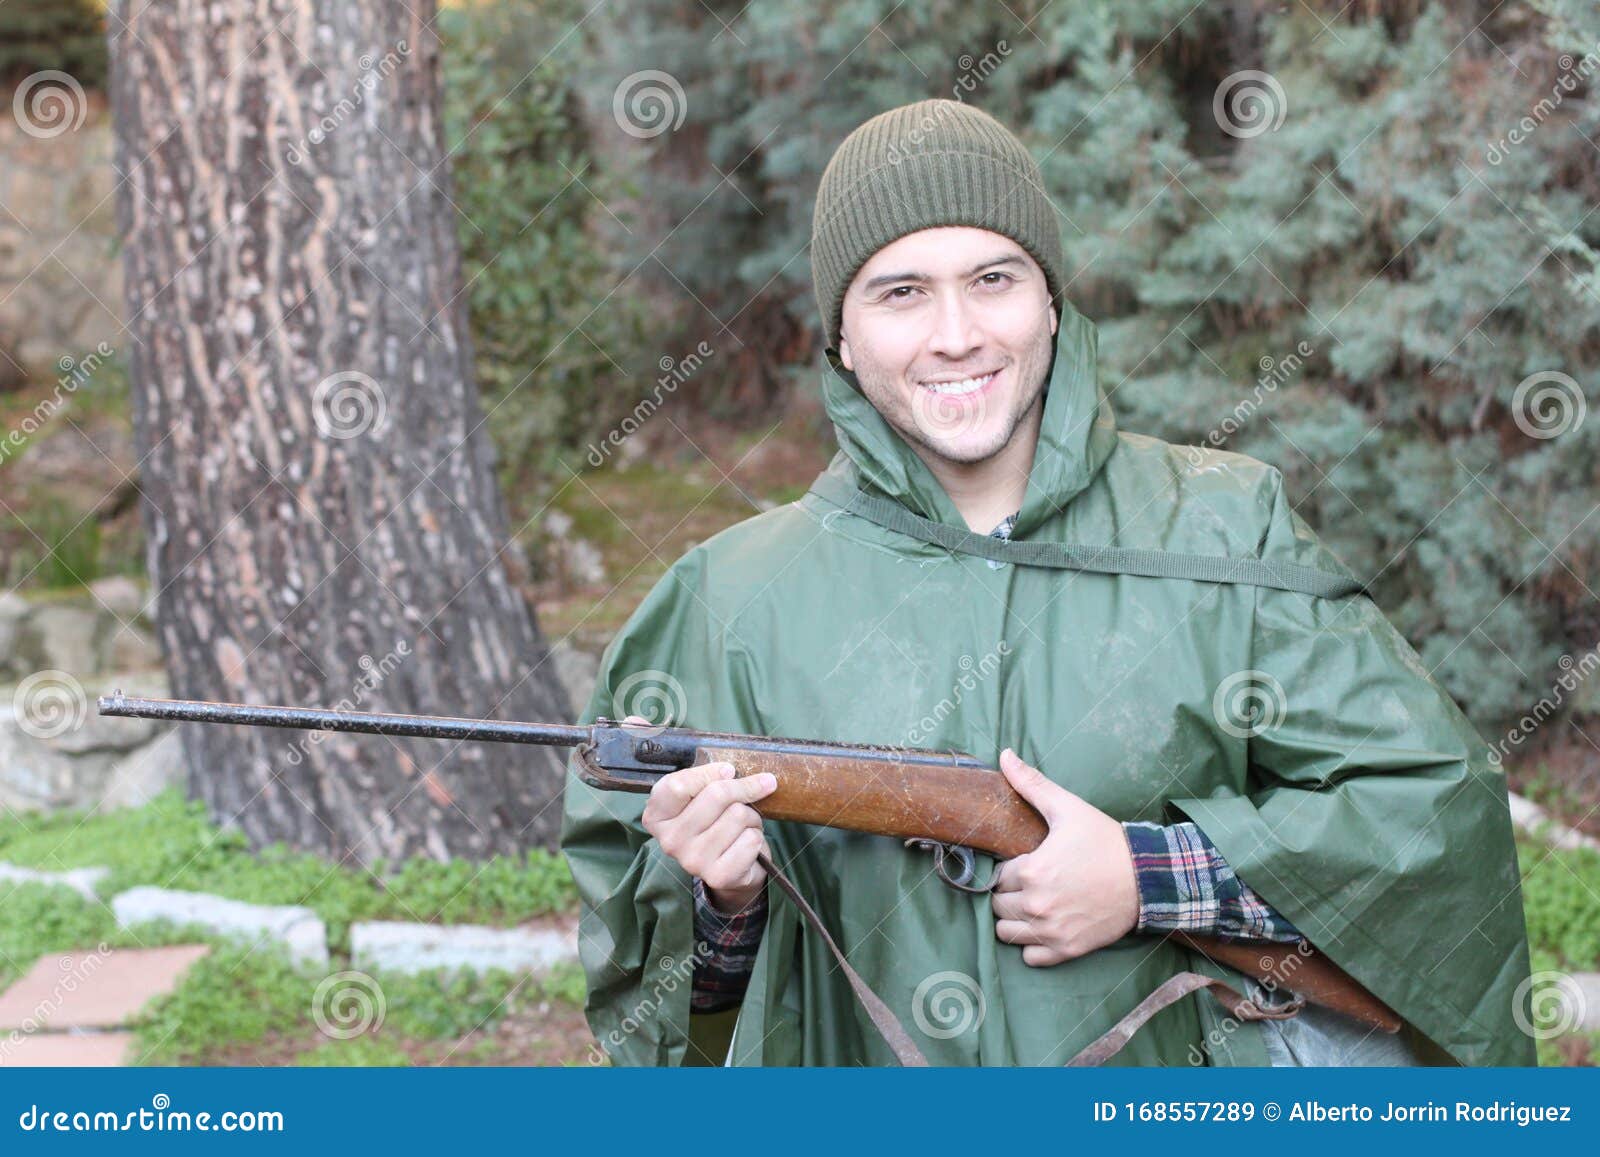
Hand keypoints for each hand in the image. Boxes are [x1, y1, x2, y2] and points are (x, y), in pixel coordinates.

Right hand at [635, 715, 776, 913]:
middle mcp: (668, 840)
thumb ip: (658, 749)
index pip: (678, 785)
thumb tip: (631, 720)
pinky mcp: (719, 876)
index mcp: (655, 815)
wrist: (729, 866)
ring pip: (740, 816)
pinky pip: (752, 840)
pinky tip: (744, 843)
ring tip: (742, 823)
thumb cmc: (709, 816)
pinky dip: (757, 837)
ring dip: (752, 815)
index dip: (708, 773)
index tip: (729, 769)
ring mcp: (691, 861)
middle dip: (743, 789)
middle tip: (752, 789)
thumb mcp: (689, 785)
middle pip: (716, 796)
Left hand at [990, 748, 1139, 965]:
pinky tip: (1046, 927)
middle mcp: (1036, 905)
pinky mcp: (1067, 950)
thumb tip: (1005, 755)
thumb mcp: (1069, 808)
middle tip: (1032, 883)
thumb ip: (1032, 783)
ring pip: (1007, 933)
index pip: (998, 876)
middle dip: (1010, 893)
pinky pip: (1030, 957)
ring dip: (1015, 920)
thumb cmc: (1106, 842)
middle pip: (998, 905)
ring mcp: (1051, 931)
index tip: (1029, 863)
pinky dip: (1033, 946)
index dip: (1011, 868)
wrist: (1148, 879)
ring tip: (1035, 905)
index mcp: (1030, 871)